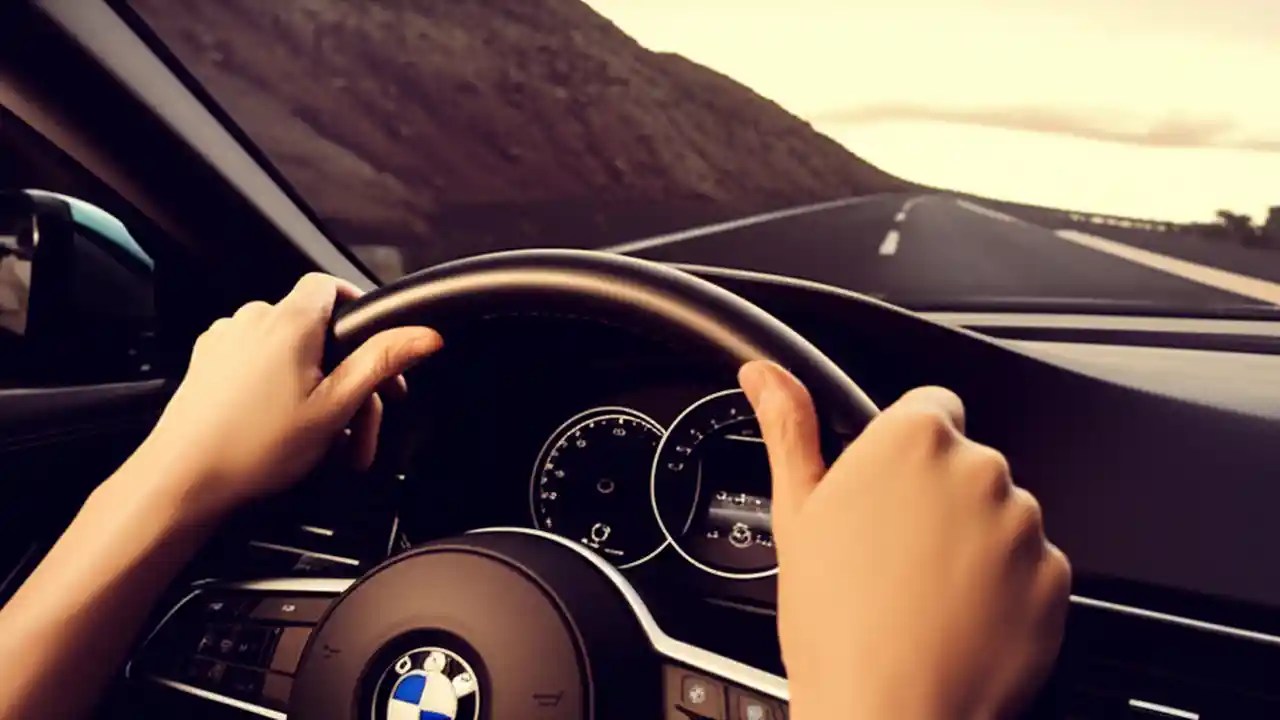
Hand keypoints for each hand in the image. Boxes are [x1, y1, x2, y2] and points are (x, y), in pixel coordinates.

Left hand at [131, 273, 440, 522]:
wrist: (184, 479)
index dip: (357, 307)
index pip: (329, 284)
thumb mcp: (336, 407)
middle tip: (361, 424)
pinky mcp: (208, 364)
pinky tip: (287, 429)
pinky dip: (279, 388)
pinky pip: (257, 363)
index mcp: (289, 321)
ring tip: (325, 440)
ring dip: (314, 388)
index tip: (374, 343)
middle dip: (345, 375)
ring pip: (288, 351)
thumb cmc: (255, 447)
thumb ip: (381, 362)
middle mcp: (253, 320)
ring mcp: (226, 341)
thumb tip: (425, 335)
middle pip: (316, 330)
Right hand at [739, 361, 1069, 718]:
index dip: (905, 450)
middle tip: (893, 554)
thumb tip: (765, 376)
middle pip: (966, 464)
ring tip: (925, 594)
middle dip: (939, 499)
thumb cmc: (834, 620)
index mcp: (914, 439)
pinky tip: (960, 619)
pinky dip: (1006, 589)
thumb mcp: (796, 514)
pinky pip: (1032, 569)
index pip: (930, 408)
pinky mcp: (1055, 579)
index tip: (887, 491)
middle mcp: (979, 469)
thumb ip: (789, 429)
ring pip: (1000, 518)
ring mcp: (1025, 525)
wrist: (888, 714)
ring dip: (974, 544)